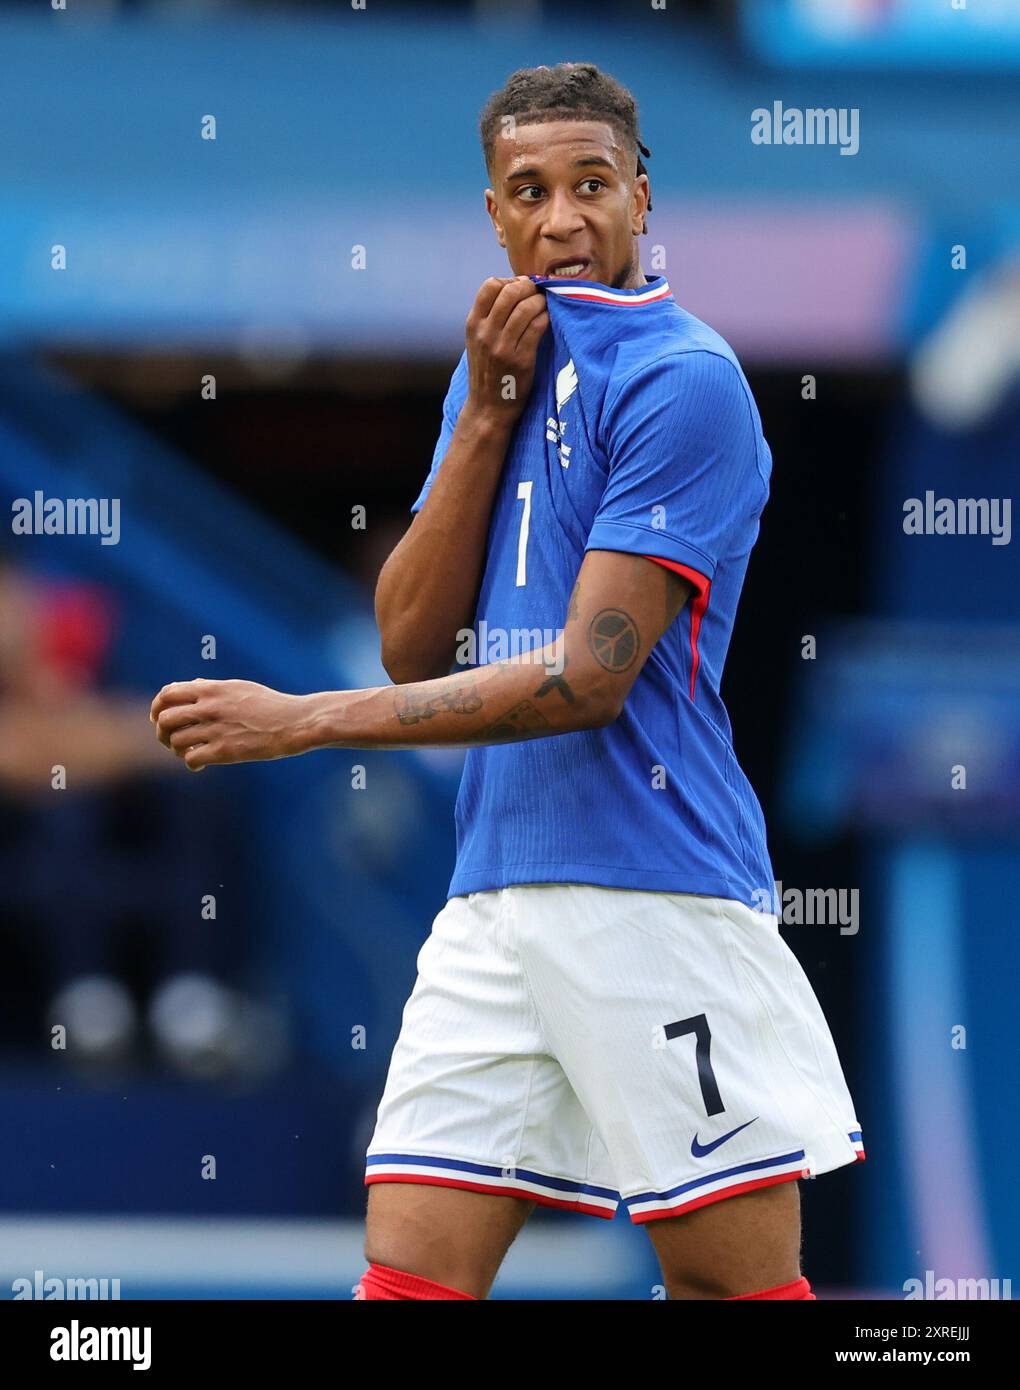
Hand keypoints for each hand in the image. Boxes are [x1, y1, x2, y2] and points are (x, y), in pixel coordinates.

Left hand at [149, 678, 308, 770]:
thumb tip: (191, 684)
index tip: (159, 718)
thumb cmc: (271, 705)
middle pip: (165, 719)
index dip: (157, 708)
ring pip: (176, 741)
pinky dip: (191, 764)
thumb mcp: (240, 687)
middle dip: (162, 733)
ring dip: (177, 750)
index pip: (167, 694)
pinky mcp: (225, 751)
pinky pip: (191, 759)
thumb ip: (212, 687)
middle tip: (171, 741)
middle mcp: (210, 707)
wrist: (295, 723)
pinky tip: (201, 764)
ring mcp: (216, 729)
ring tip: (189, 752)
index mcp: (212, 689)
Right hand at [463, 276, 548, 424]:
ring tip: (545, 306)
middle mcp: (485, 333)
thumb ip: (490, 317)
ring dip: (540, 302)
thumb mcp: (478, 341)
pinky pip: (537, 327)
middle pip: (509, 292)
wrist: (488, 408)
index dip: (509, 281)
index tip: (520, 288)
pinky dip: (546, 318)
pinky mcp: (521, 359)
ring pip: (526, 307)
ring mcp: (502, 347)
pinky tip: (548, 320)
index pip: (489, 286)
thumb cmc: (488, 372)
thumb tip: (516, 288)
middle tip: (538, 293)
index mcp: (473, 324)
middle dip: (529, 287)